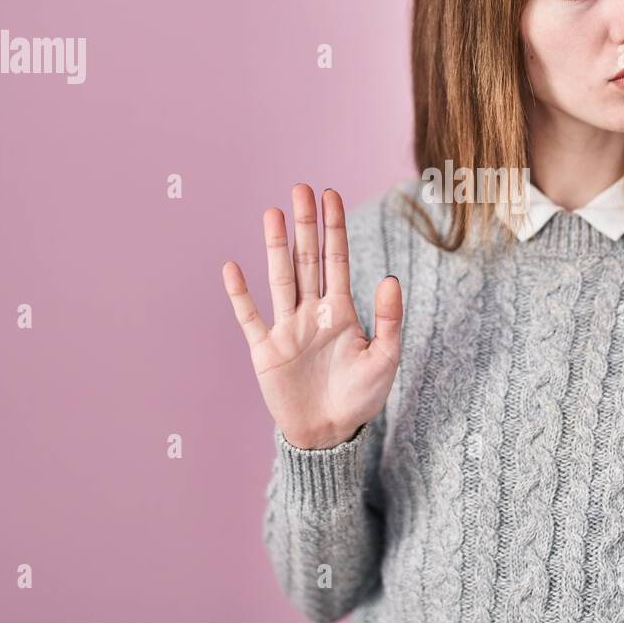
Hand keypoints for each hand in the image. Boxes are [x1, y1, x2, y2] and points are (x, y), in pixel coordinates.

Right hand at [221, 184, 402, 449]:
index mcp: (340, 311)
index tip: (330, 194)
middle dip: (305, 224)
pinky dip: (240, 294)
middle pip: (306, 259)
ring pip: (280, 278)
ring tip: (273, 213)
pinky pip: (250, 317)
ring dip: (276, 246)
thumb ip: (388, 319)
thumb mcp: (385, 358)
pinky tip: (232, 267)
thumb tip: (390, 278)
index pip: (336, 259)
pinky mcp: (266, 351)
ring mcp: (287, 329)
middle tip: (301, 188)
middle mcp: (311, 312)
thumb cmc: (360, 397)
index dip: (334, 228)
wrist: (329, 434)